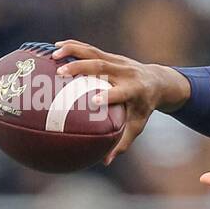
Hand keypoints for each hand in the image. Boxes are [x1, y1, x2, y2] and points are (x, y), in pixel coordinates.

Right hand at [51, 39, 191, 164]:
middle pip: (103, 67)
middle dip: (81, 68)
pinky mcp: (111, 56)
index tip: (93, 101)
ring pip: (94, 53)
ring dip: (72, 52)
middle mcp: (126, 73)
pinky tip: (54, 47)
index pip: (121, 92)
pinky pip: (90, 49)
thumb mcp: (138, 124)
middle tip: (61, 73)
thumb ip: (123, 142)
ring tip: (52, 55)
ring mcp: (118, 61)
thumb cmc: (145, 107)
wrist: (158, 81)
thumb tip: (105, 162)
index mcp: (135, 90)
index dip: (109, 95)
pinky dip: (73, 46)